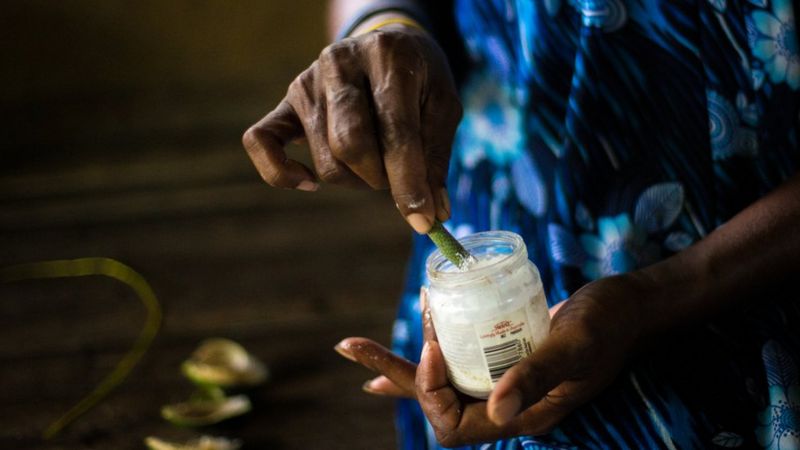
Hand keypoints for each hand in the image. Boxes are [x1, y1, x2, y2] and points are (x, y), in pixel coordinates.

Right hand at [242, 23, 461, 232]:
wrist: (389, 46)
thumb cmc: (419, 80)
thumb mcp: (443, 106)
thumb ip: (435, 157)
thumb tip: (434, 212)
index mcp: (386, 56)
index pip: (395, 131)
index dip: (410, 182)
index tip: (424, 220)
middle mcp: (340, 63)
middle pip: (352, 146)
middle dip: (381, 178)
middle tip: (398, 175)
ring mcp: (307, 82)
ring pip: (326, 161)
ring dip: (356, 180)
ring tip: (374, 162)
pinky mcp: (286, 102)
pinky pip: (261, 143)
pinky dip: (281, 173)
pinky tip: (309, 182)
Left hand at [334, 274, 652, 445]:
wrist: (629, 307)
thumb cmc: (608, 324)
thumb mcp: (575, 346)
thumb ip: (537, 376)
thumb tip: (496, 415)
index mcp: (523, 415)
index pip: (455, 426)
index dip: (432, 391)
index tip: (435, 343)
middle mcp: (507, 404)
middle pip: (436, 404)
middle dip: (393, 376)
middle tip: (349, 345)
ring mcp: (504, 381)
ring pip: (442, 382)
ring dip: (403, 363)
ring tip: (361, 346)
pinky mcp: (504, 356)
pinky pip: (458, 363)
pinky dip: (427, 356)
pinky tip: (408, 348)